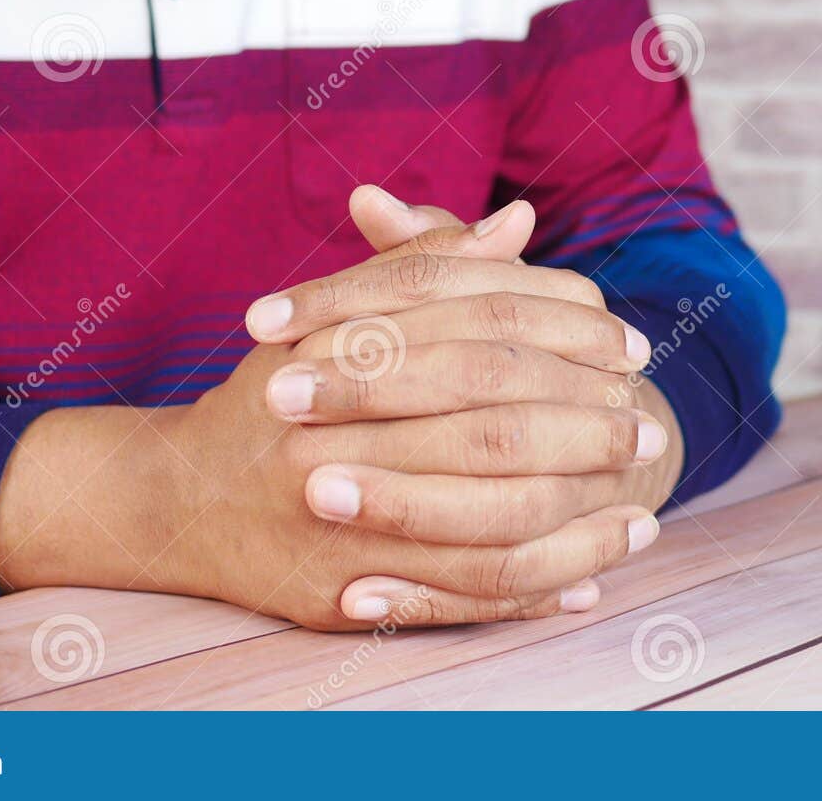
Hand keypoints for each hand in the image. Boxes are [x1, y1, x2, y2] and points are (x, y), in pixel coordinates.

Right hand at [0, 191, 670, 630]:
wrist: (175, 498)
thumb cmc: (277, 393)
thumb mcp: (339, 317)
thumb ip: (427, 264)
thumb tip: (522, 221)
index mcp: (336, 347)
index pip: (476, 328)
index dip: (565, 333)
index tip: (628, 342)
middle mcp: (332, 431)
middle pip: (490, 426)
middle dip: (583, 429)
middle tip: (647, 428)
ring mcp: (333, 520)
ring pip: (483, 525)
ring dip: (574, 526)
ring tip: (641, 519)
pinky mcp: (335, 593)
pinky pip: (452, 600)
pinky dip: (528, 596)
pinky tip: (587, 587)